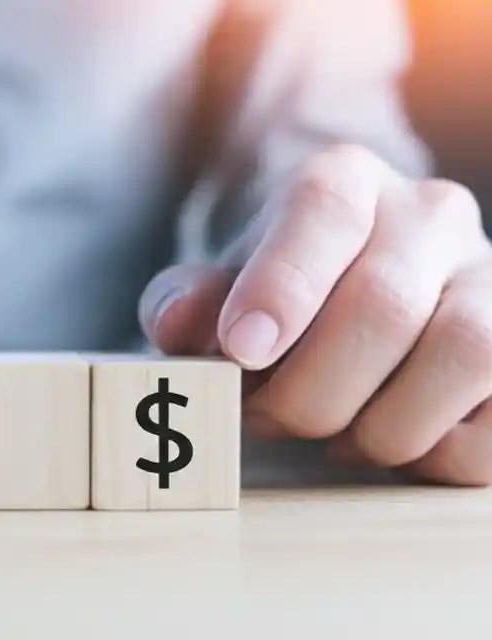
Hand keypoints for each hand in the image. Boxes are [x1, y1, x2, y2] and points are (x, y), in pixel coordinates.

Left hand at [141, 144, 491, 485]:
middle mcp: (431, 214)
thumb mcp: (214, 289)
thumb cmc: (273, 296)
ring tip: (335, 436)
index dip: (282, 287)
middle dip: (310, 389)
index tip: (242, 351)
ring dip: (382, 425)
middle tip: (265, 417)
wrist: (347, 288)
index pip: (324, 212)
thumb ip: (186, 304)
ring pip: (465, 353)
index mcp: (344, 181)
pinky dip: (442, 452)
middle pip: (384, 306)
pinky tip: (397, 444)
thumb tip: (181, 326)